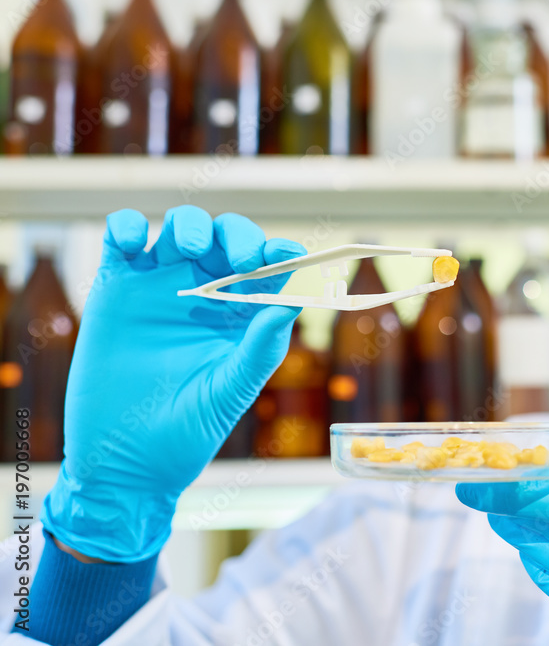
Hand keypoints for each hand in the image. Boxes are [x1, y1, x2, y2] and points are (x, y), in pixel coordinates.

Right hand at [42, 206, 305, 562]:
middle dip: (239, 236)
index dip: (282, 254)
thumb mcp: (231, 390)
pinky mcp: (116, 289)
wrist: (126, 460)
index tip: (287, 256)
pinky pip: (119, 240)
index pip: (270, 268)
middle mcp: (205, 294)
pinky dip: (126, 226)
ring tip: (193, 249)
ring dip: (190, 225)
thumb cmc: (188, 431)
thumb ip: (261, 348)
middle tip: (244, 258)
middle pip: (228, 239)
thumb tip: (294, 303)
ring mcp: (160, 287)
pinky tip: (133, 242)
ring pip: (180, 229)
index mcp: (242, 315)